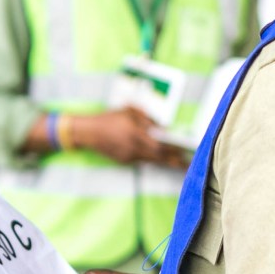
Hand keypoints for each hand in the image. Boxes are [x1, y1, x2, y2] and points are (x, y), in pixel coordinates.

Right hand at [70, 108, 189, 168]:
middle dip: (174, 160)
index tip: (185, 151)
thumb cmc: (109, 118)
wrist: (87, 132)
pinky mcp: (124, 161)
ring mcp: (128, 156)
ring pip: (151, 160)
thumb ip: (147, 118)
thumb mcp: (129, 110)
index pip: (160, 144)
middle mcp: (133, 147)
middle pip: (158, 156)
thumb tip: (163, 127)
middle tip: (187, 163)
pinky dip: (150, 158)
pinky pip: (141, 160)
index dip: (173, 149)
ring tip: (178, 162)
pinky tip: (158, 157)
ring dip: (165, 161)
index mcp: (135, 132)